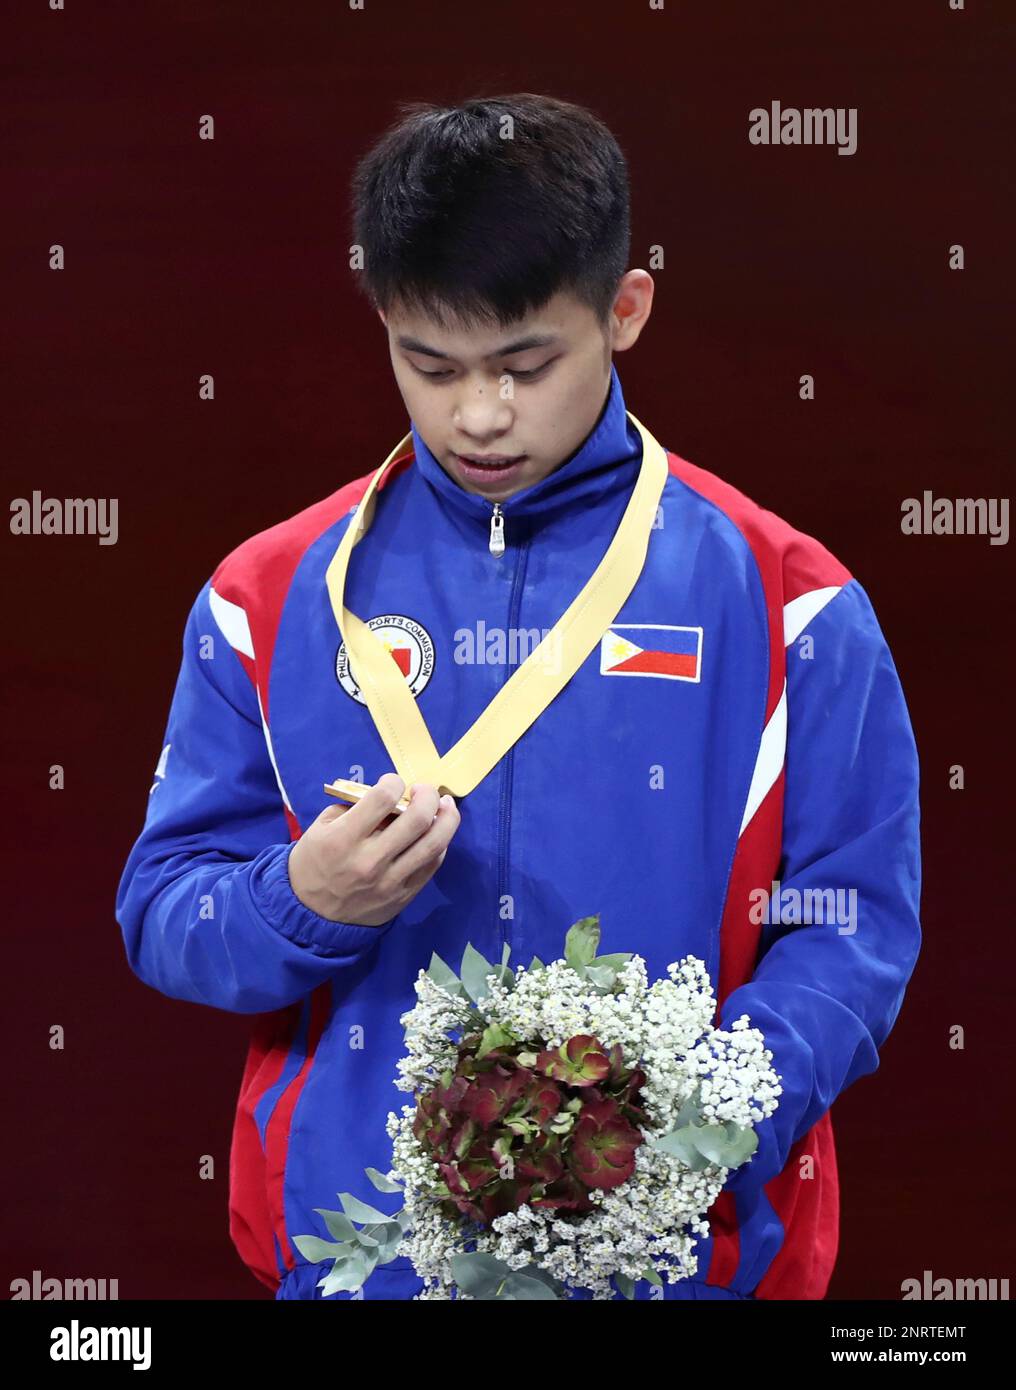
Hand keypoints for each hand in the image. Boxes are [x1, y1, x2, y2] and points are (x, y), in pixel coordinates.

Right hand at [287, 773, 459, 926]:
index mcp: (343, 839)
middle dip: (428, 796)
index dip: (393, 782)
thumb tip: (389, 796)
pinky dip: (440, 843)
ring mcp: (390, 881)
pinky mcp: (404, 895)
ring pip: (434, 844)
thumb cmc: (313, 863)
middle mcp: (370, 861)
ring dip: (447, 818)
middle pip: (416, 820)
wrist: (311, 915)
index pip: (382, 799)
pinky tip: (436, 831)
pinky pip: (433, 864)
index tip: (392, 782)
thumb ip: (353, 808)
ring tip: (445, 805)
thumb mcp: (320, 828)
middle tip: (424, 790)